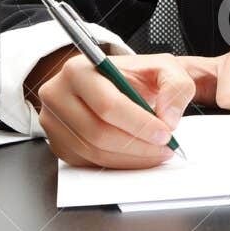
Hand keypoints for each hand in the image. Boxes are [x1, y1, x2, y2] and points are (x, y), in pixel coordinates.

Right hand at [28, 47, 193, 168]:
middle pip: (99, 132)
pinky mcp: (59, 143)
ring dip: (131, 157)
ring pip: (94, 151)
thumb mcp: (162, 67)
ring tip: (156, 151)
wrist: (113, 83)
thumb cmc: (133, 76)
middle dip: (138, 145)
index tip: (165, 133)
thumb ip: (175, 85)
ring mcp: (53, 121)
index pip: (107, 104)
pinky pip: (89, 162)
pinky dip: (119, 163)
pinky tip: (138, 155)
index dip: (139, 123)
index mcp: (79, 69)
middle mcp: (58, 94)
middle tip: (165, 146)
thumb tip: (169, 118)